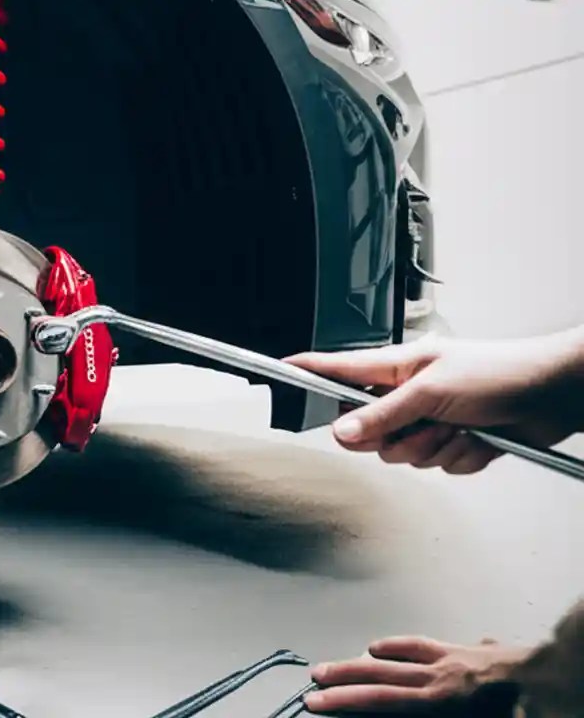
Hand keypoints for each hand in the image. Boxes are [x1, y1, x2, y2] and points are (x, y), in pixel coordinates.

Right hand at [285, 331, 583, 473]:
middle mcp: (410, 395)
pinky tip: (479, 437)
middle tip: (417, 425)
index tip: (281, 371)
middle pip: (367, 429)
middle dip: (394, 436)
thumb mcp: (431, 391)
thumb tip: (343, 431)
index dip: (310, 371)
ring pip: (403, 454)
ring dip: (434, 447)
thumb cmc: (501, 372)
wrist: (552, 395)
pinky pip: (437, 466)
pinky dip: (459, 456)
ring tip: (461, 425)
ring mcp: (431, 420)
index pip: (340, 369)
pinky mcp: (454, 443)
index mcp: (398, 368)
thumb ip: (383, 415)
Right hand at [305, 636, 530, 714]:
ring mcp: (460, 657)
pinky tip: (429, 646)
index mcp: (437, 698)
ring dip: (384, 652)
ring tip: (365, 650)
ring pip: (412, 650)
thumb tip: (398, 699)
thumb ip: (434, 713)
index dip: (343, 700)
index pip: (377, 698)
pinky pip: (448, 644)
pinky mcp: (483, 650)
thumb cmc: (524, 709)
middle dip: (346, 673)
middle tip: (319, 672)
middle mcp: (441, 674)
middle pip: (383, 672)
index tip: (316, 699)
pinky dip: (431, 645)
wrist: (560, 676)